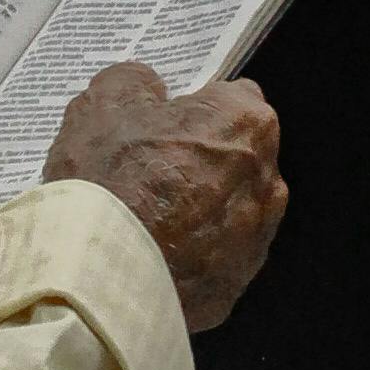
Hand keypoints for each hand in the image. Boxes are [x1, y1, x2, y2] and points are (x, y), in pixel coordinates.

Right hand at [44, 60, 287, 333]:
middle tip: (144, 169)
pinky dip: (188, 255)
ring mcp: (255, 240)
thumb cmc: (110, 179)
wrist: (101, 278)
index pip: (232, 97)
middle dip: (198, 159)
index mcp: (246, 124)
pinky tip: (148, 254)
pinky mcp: (233, 287)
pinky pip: (212, 259)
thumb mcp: (104, 102)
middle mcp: (268, 181)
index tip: (160, 120)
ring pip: (226, 211)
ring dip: (196, 210)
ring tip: (142, 218)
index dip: (193, 106)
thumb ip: (135, 81)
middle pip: (233, 158)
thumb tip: (149, 89)